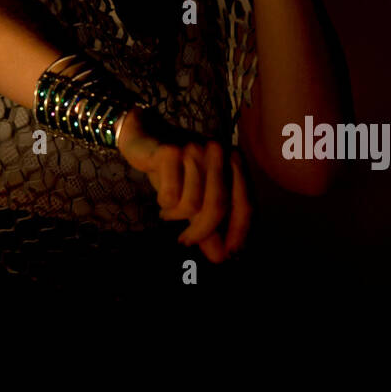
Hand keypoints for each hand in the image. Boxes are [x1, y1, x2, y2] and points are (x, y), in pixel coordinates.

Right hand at [116, 107, 251, 263]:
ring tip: (168, 210)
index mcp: (234, 160)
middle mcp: (218, 151)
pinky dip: (164, 203)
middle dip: (202, 232)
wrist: (144, 133)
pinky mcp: (170, 151)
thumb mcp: (198, 196)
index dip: (238, 233)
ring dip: (176, 215)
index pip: (246, 204)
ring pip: (192, 204)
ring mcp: (195, 149)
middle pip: (218, 206)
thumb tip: (221, 257)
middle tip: (185, 242)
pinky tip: (160, 197)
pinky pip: (170, 195)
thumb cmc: (176, 168)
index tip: (226, 255)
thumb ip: (212, 224)